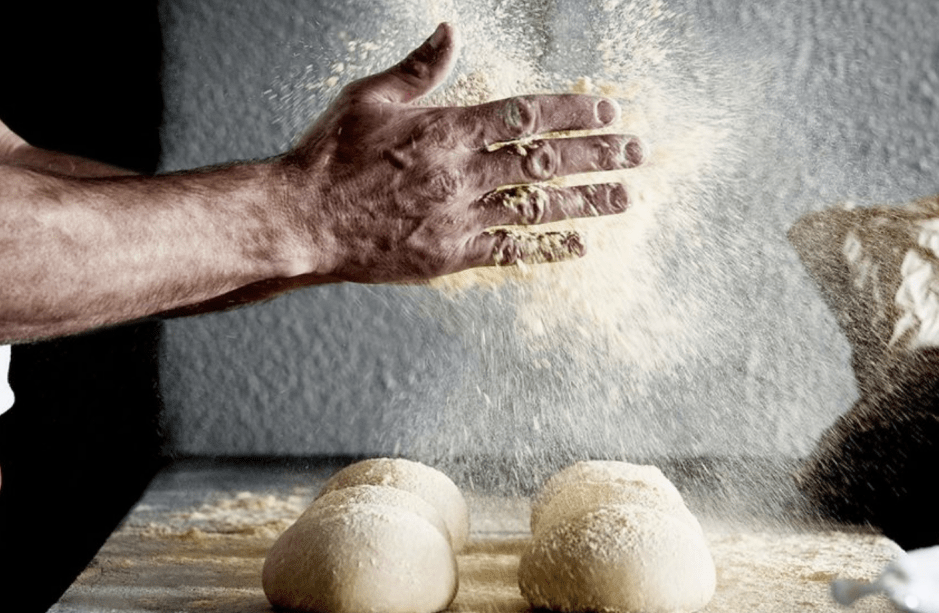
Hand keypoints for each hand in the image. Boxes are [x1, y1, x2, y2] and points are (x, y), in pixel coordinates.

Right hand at [282, 22, 644, 282]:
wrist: (301, 222)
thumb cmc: (329, 156)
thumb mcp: (369, 98)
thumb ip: (418, 68)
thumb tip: (449, 29)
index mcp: (446, 129)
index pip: (527, 115)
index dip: (573, 110)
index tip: (608, 108)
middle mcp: (461, 173)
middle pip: (545, 160)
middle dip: (597, 154)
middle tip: (636, 152)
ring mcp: (459, 218)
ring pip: (537, 207)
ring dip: (586, 202)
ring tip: (624, 197)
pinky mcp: (449, 256)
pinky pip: (510, 251)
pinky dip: (546, 247)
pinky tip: (577, 244)